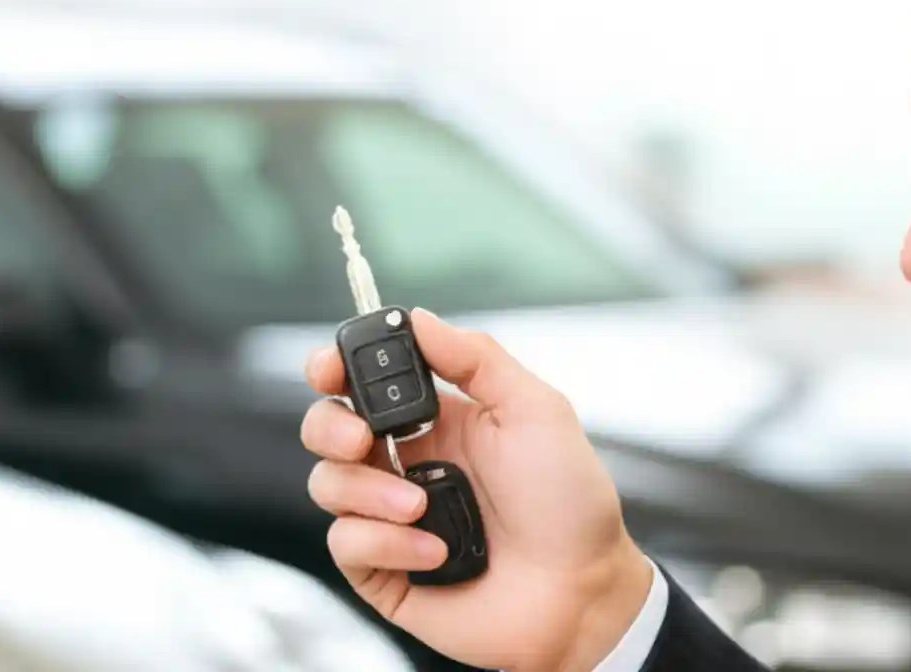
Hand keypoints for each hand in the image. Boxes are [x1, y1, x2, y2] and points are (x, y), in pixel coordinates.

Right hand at [302, 309, 652, 670]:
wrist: (583, 591)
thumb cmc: (571, 503)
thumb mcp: (537, 410)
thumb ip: (476, 358)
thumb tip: (419, 318)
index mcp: (436, 422)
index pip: (362, 383)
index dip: (332, 369)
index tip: (327, 369)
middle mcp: (406, 465)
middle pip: (326, 428)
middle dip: (329, 427)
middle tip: (361, 439)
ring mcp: (391, 518)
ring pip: (327, 485)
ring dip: (369, 492)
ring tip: (421, 508)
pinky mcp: (385, 569)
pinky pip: (345, 543)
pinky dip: (385, 542)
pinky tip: (434, 551)